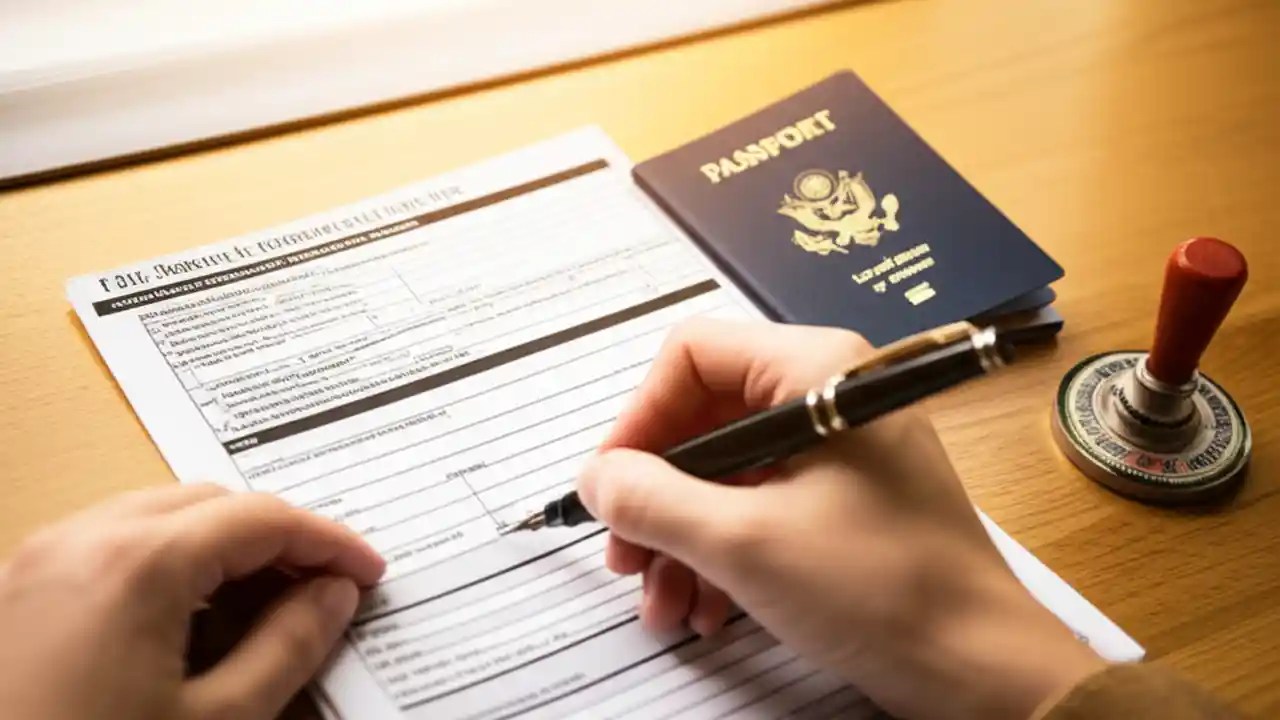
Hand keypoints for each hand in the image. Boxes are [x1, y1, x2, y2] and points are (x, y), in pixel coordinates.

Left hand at [0, 484, 384, 719]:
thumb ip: (288, 646)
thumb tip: (333, 594)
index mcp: (139, 562)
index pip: (262, 518)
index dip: (329, 542)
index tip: (367, 574)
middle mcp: (83, 540)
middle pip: (210, 503)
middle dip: (277, 537)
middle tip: (325, 588)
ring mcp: (38, 561)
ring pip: (158, 517)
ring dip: (222, 546)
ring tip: (266, 604)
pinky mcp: (15, 592)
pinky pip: (109, 545)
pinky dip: (167, 561)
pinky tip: (191, 618)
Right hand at [576, 318, 1104, 719]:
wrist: (979, 666)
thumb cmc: (883, 590)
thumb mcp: (742, 544)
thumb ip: (653, 501)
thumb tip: (598, 477)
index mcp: (816, 370)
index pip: (692, 355)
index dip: (639, 418)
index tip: (611, 483)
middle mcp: (827, 394)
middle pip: (704, 418)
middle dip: (656, 495)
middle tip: (625, 553)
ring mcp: (838, 449)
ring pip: (726, 472)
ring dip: (682, 537)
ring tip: (663, 600)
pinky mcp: (843, 499)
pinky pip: (759, 505)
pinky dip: (722, 553)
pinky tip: (705, 608)